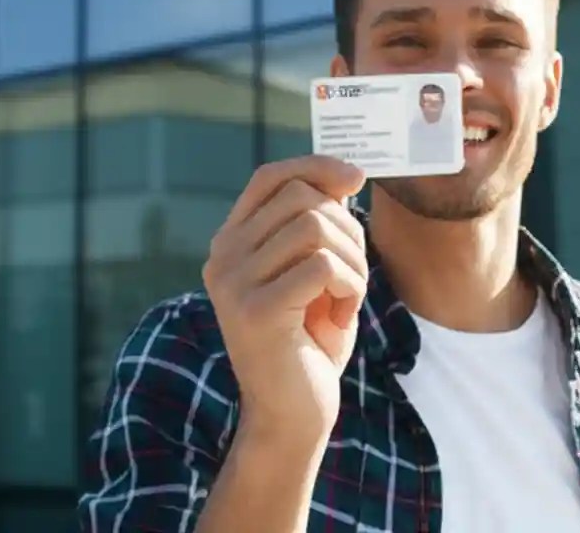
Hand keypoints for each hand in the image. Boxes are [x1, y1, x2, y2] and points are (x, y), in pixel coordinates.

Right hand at [202, 156, 367, 445]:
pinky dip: (351, 288)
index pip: (271, 177)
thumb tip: (346, 174)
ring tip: (349, 296)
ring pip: (316, 228)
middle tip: (354, 273)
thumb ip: (319, 225)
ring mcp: (233, 284)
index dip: (316, 166)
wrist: (293, 412)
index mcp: (232, 242)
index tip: (357, 178)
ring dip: (353, 261)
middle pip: (302, 199)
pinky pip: (324, 266)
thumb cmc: (310, 340)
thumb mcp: (315, 271)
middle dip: (348, 229)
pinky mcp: (256, 312)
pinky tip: (341, 318)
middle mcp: (222, 257)